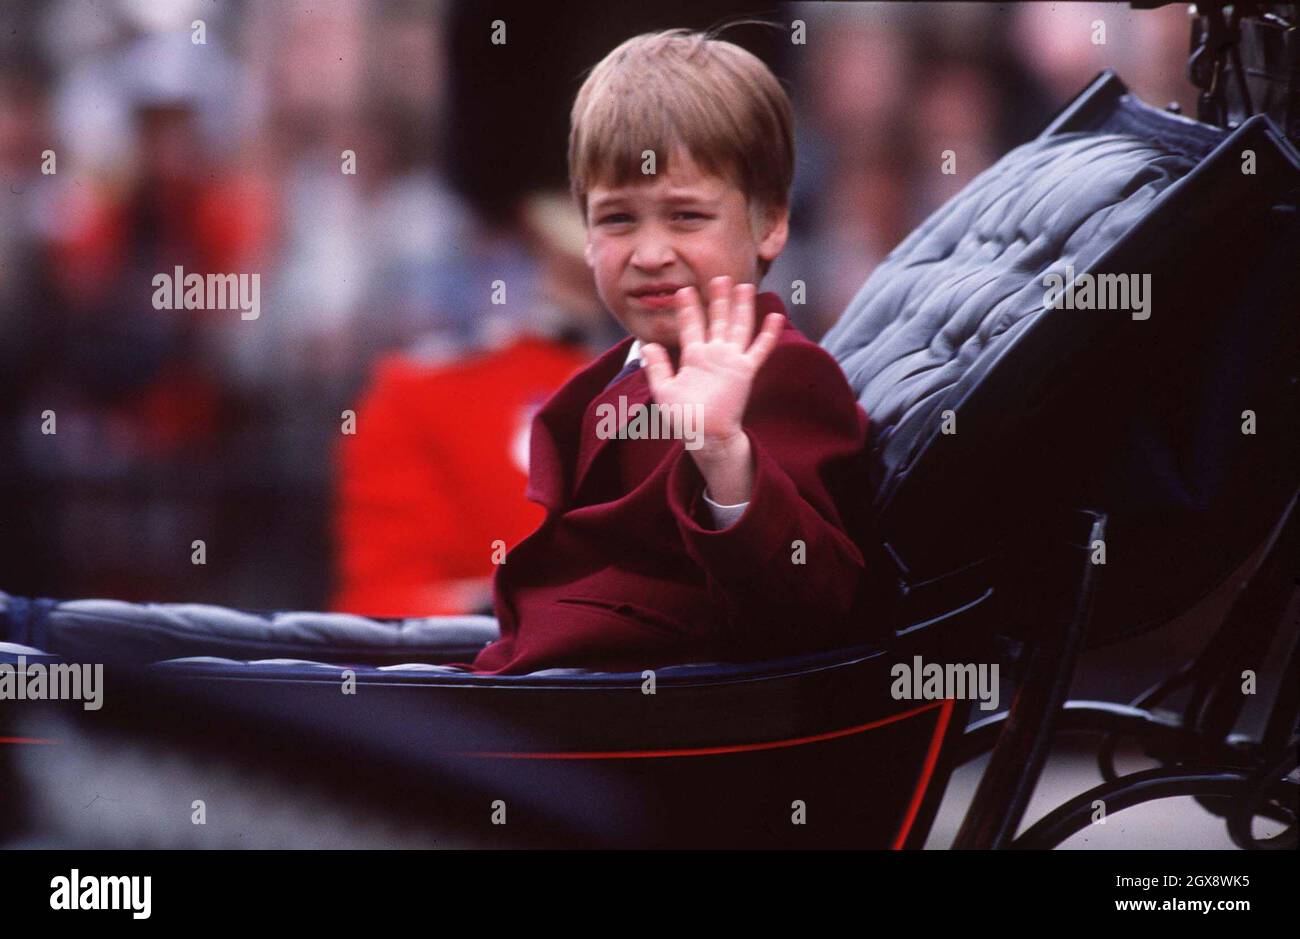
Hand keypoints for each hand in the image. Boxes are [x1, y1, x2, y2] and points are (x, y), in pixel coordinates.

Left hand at [639, 275, 783, 450]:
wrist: (704, 435)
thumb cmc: (683, 417)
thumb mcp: (663, 389)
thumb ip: (657, 366)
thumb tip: (646, 345)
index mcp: (694, 357)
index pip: (691, 326)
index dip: (688, 308)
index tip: (684, 290)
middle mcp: (714, 355)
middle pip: (717, 320)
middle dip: (718, 299)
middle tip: (719, 277)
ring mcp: (731, 361)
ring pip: (738, 327)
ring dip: (741, 308)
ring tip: (744, 286)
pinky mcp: (745, 371)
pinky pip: (759, 349)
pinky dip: (768, 334)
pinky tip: (774, 317)